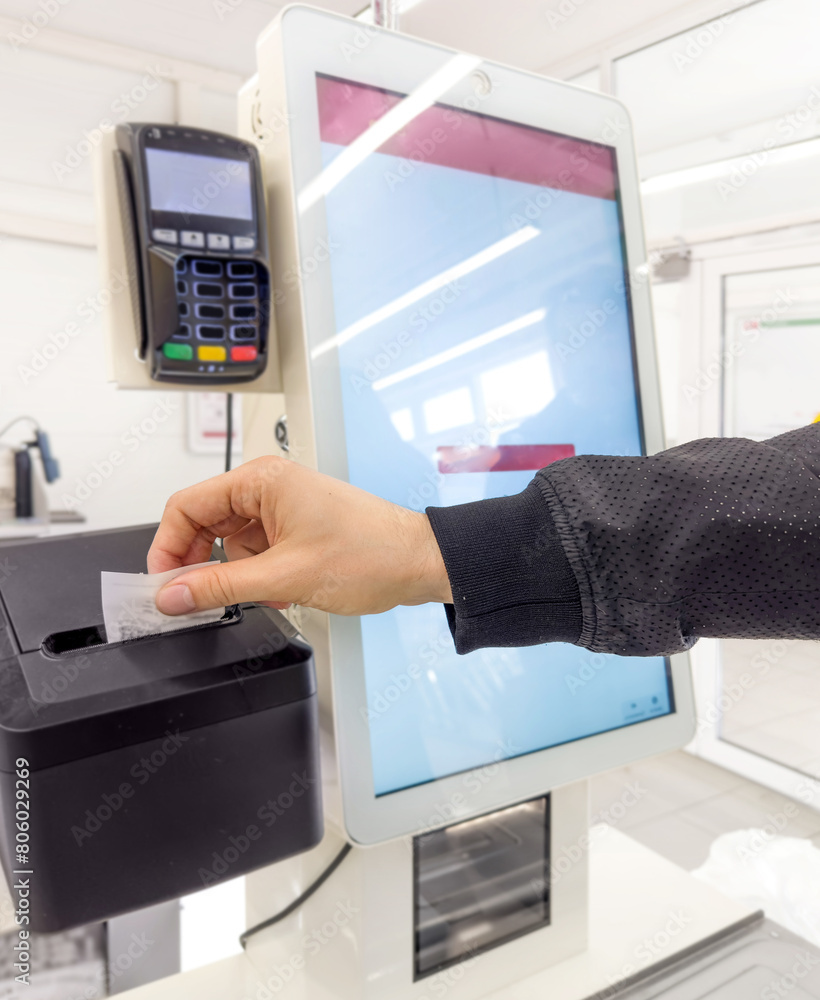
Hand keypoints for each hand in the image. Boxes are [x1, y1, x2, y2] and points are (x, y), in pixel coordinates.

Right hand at [147, 456, 452, 615]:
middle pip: (206, 524)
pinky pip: (257, 551)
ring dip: (240, 574)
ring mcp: (283, 506)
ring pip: (231, 543)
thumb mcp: (284, 577)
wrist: (417, 563)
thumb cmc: (370, 553)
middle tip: (198, 599)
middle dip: (204, 565)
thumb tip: (172, 594)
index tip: (163, 585)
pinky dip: (261, 575)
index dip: (167, 547)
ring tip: (269, 592)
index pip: (186, 506)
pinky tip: (283, 590)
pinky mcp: (296, 526)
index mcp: (261, 480)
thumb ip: (220, 586)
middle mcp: (269, 487)